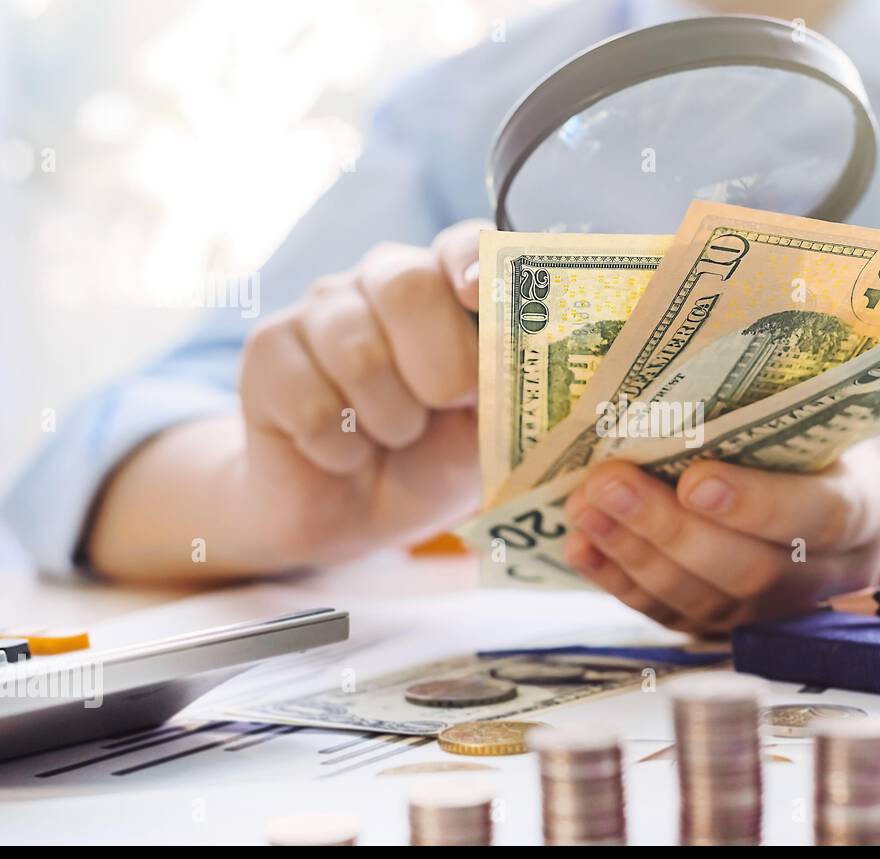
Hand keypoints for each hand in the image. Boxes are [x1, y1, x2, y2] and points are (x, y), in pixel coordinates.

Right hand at [236, 220, 487, 565]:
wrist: (353, 514)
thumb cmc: (433, 460)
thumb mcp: (492, 434)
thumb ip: (515, 392)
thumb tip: (533, 354)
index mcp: (449, 287)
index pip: (465, 245)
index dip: (472, 261)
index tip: (475, 294)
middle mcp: (384, 281)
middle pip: (407, 286)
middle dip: (441, 366)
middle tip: (445, 407)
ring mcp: (321, 310)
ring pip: (357, 351)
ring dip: (391, 421)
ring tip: (392, 438)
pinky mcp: (268, 349)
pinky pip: (311, 401)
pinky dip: (340, 449)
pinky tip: (343, 452)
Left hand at [561, 447, 879, 633]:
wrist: (835, 500)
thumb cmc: (818, 443)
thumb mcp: (819, 421)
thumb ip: (771, 416)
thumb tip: (677, 384)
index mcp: (860, 511)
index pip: (815, 517)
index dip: (756, 505)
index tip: (695, 479)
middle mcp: (820, 574)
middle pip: (749, 569)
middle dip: (670, 529)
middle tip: (610, 484)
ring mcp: (770, 610)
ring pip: (703, 600)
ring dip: (633, 553)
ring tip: (583, 507)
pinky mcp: (723, 626)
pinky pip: (669, 614)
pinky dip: (619, 582)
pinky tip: (580, 547)